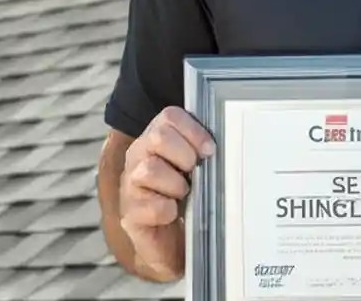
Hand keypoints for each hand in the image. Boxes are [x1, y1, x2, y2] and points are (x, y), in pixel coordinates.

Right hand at [119, 106, 215, 274]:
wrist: (170, 244)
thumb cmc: (186, 200)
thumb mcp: (196, 170)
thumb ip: (204, 152)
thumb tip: (231, 140)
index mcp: (155, 139)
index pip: (170, 116)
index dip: (193, 130)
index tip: (209, 149)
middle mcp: (138, 156)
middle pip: (159, 136)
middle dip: (185, 155)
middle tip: (193, 172)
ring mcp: (130, 184)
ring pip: (150, 169)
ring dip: (176, 184)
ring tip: (183, 195)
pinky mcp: (130, 213)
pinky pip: (153, 206)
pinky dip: (168, 211)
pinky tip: (172, 214)